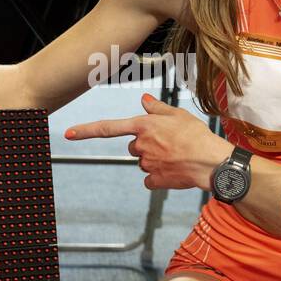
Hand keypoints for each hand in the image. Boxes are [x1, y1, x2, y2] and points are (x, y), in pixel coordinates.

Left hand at [64, 93, 229, 190]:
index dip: (86, 130)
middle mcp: (141, 145)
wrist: (212, 162)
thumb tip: (144, 100)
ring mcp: (146, 164)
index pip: (107, 127)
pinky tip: (174, 171)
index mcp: (143, 126)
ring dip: (155, 160)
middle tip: (168, 143)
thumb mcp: (178, 114)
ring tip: (177, 156)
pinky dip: (159, 177)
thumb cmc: (197, 135)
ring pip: (143, 162)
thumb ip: (157, 108)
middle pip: (133, 147)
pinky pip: (150, 179)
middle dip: (146, 145)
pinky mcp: (155, 180)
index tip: (68, 133)